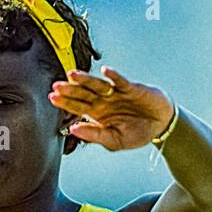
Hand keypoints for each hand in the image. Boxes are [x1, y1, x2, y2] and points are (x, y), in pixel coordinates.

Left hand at [48, 65, 175, 150]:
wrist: (160, 126)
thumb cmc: (137, 133)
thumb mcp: (114, 140)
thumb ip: (94, 135)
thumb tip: (73, 129)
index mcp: (97, 113)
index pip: (77, 106)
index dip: (65, 102)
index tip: (52, 98)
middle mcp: (104, 101)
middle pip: (83, 93)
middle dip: (70, 89)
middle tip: (56, 86)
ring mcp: (116, 93)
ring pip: (97, 84)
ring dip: (85, 79)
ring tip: (72, 75)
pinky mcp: (131, 88)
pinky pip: (120, 81)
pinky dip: (114, 76)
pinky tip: (105, 71)